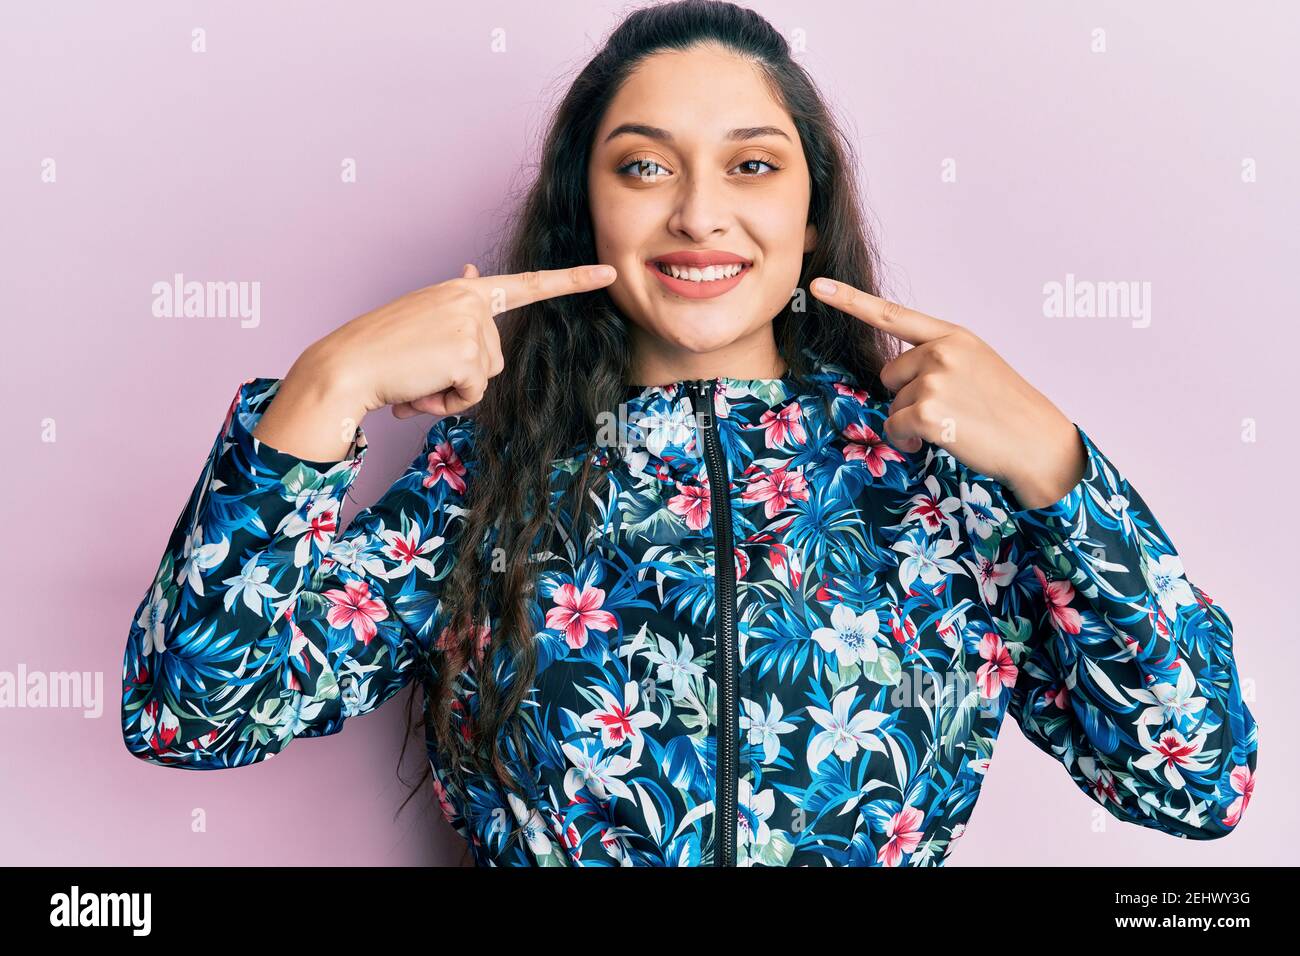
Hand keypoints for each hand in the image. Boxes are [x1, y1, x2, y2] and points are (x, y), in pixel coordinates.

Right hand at [304, 261, 617, 418]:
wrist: (345, 366)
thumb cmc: (379, 351)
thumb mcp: (422, 319)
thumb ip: (455, 308)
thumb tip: (471, 271)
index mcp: (461, 292)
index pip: (527, 284)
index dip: (571, 281)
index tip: (608, 273)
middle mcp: (469, 300)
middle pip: (496, 358)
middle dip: (462, 378)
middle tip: (421, 371)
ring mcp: (470, 324)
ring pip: (485, 379)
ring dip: (451, 392)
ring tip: (415, 378)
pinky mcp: (467, 352)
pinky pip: (473, 395)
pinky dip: (447, 402)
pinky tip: (419, 389)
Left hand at [809, 277, 1084, 508]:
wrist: (1037, 442)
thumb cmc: (1007, 410)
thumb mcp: (977, 367)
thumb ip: (937, 360)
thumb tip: (896, 377)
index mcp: (953, 336)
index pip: (893, 314)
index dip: (851, 301)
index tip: (819, 286)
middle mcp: (941, 351)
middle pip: (889, 374)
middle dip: (906, 396)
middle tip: (948, 409)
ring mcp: (934, 378)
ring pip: (892, 403)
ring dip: (911, 421)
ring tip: (953, 424)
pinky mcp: (926, 409)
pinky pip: (894, 426)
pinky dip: (909, 440)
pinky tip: (941, 438)